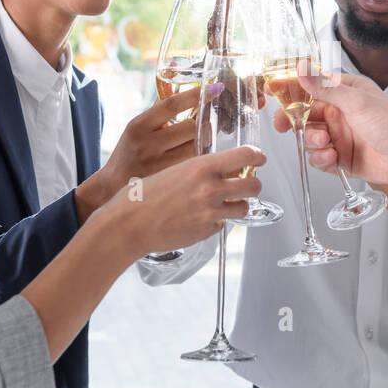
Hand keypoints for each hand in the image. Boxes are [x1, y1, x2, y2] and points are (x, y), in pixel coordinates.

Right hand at [77, 86, 201, 218]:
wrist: (112, 186)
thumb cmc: (130, 151)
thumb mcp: (137, 127)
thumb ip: (158, 109)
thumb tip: (182, 83)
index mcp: (138, 126)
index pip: (171, 105)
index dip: (196, 95)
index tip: (215, 88)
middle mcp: (147, 145)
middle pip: (190, 128)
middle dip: (206, 121)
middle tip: (212, 118)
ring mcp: (158, 166)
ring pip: (197, 148)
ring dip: (207, 140)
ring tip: (207, 136)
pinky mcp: (167, 182)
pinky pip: (194, 165)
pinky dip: (202, 157)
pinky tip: (203, 155)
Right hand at [103, 145, 265, 256]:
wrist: (128, 224)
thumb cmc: (143, 194)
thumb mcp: (174, 168)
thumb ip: (200, 169)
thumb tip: (221, 169)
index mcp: (202, 167)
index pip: (245, 156)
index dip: (257, 156)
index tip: (259, 158)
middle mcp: (211, 189)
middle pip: (254, 185)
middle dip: (252, 184)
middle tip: (246, 183)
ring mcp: (211, 213)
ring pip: (243, 208)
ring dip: (238, 204)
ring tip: (225, 202)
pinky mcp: (206, 232)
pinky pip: (222, 224)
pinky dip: (216, 221)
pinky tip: (199, 217)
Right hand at [272, 67, 387, 186]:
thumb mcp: (355, 101)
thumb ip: (323, 87)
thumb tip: (301, 67)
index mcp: (343, 93)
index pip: (309, 87)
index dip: (289, 90)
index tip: (272, 92)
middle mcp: (339, 113)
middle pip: (303, 115)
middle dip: (293, 121)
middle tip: (285, 125)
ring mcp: (339, 136)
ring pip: (309, 138)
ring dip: (311, 141)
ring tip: (324, 142)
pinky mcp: (342, 158)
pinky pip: (319, 158)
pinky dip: (321, 158)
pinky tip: (331, 156)